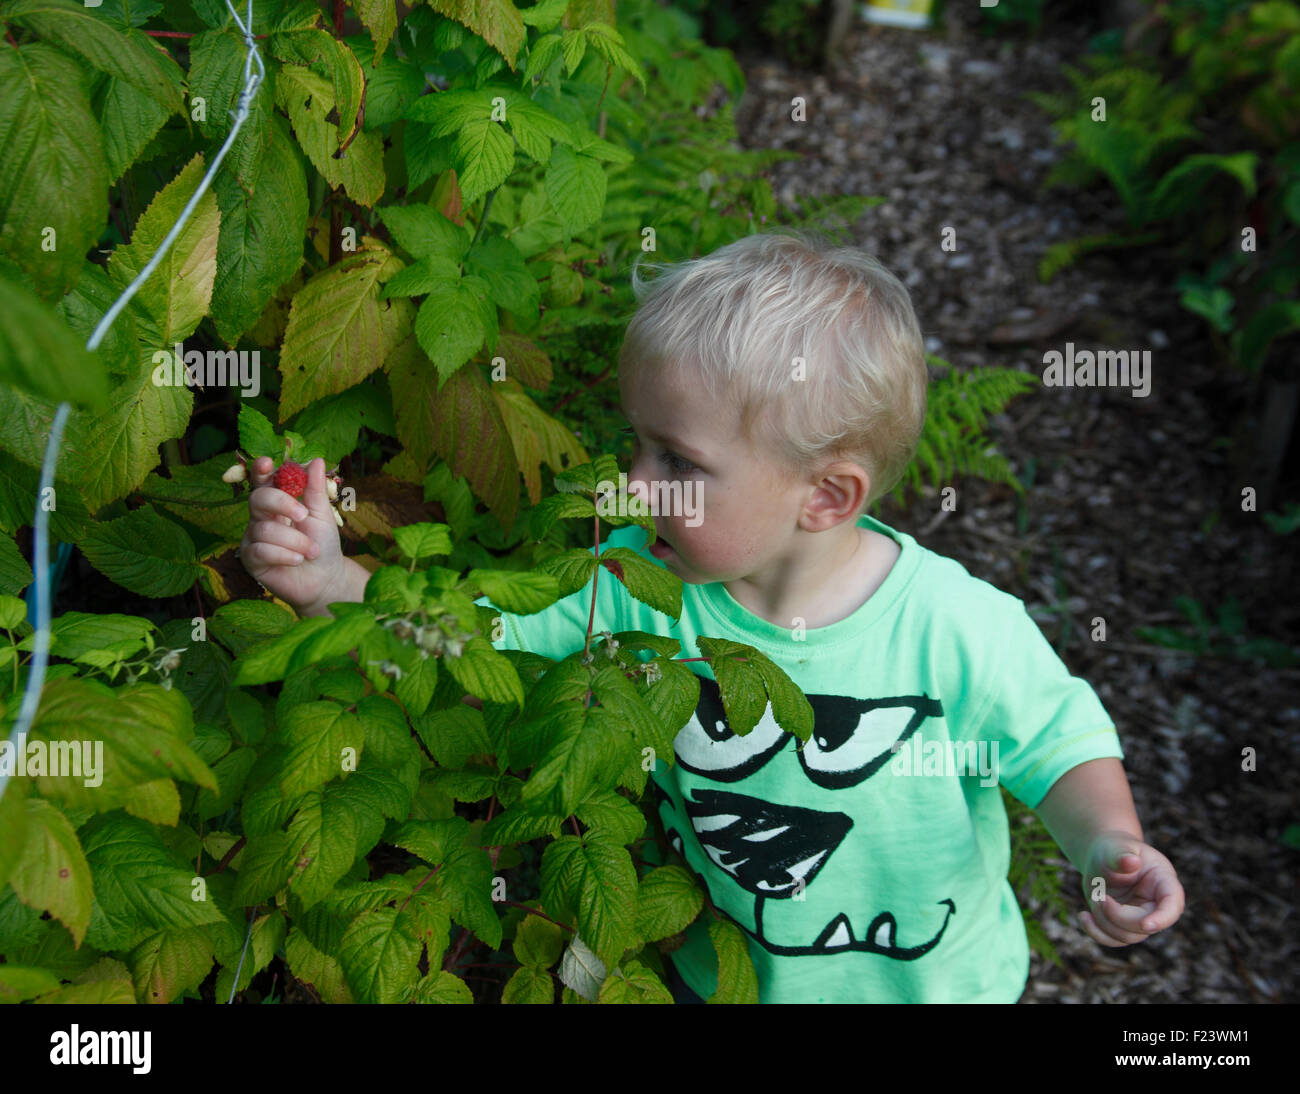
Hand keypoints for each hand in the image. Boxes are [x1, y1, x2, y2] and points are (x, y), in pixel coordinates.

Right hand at [237, 456, 343, 612]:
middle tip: (304, 516)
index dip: (260, 470)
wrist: (325, 578)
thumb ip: (316, 489)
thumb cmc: (323, 544)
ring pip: (265, 529)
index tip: (266, 462)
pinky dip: (284, 554)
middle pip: (258, 498)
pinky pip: (261, 550)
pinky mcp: (251, 559)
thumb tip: (315, 460)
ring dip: (295, 541)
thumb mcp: (322, 515)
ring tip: (311, 552)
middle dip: (282, 504)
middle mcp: (261, 516)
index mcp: (278, 502)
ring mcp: (253, 537)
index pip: (264, 481)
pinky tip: (297, 561)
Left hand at [1077, 832, 1184, 946]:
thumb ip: (1122, 855)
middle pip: (1145, 925)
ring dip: (1104, 921)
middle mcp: (1156, 904)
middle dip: (1118, 916)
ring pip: (1128, 936)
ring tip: (1095, 897)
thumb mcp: (1116, 848)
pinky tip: (1084, 916)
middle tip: (1100, 897)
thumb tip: (1131, 861)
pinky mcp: (1124, 924)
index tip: (1146, 924)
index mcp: (1163, 882)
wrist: (1103, 857)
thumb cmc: (1113, 850)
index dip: (1163, 918)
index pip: (1172, 904)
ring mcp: (1141, 917)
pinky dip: (1096, 933)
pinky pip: (1114, 940)